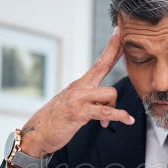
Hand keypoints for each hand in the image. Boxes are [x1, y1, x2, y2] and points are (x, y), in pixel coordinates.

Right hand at [9, 29, 134, 167]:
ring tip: (111, 120)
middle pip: (102, 65)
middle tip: (124, 37)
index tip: (118, 34)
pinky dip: (120, 116)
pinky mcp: (80, 112)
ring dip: (116, 108)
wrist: (38, 133)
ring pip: (109, 93)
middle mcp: (80, 88)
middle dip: (114, 50)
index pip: (99, 63)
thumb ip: (90, 99)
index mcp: (80, 85)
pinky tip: (128, 120)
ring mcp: (79, 99)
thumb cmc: (57, 120)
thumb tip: (106, 101)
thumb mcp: (74, 104)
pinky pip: (106, 112)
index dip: (110, 48)